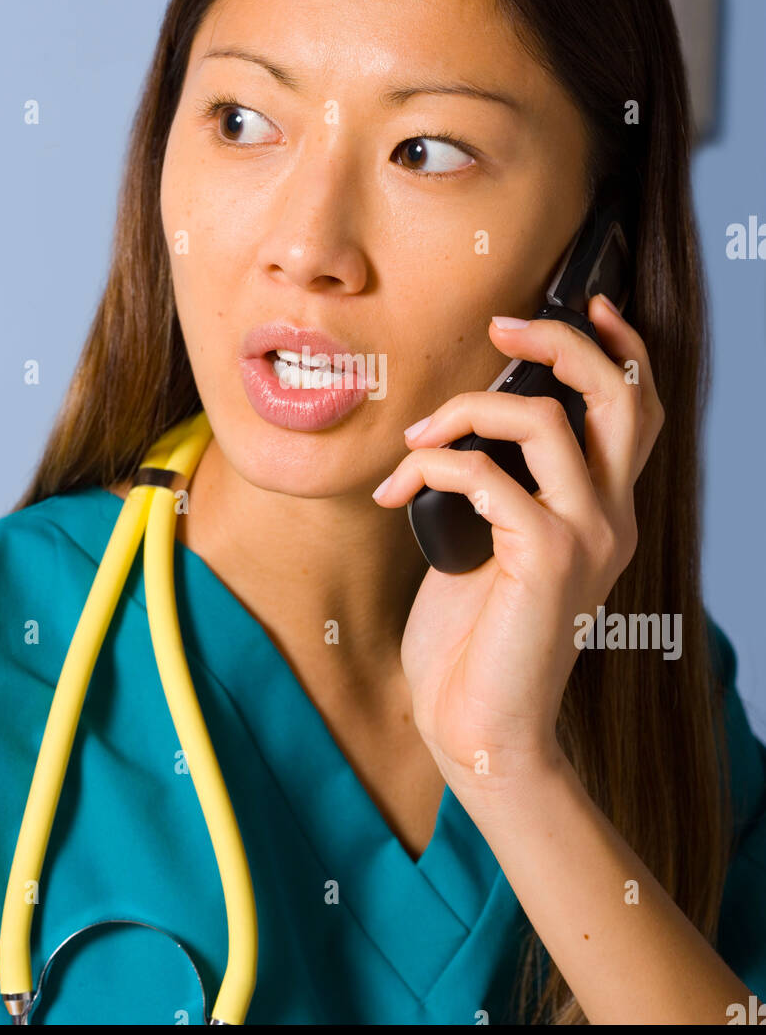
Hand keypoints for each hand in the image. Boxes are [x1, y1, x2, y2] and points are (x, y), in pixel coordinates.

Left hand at [372, 294, 664, 810]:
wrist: (477, 729)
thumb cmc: (472, 640)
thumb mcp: (489, 544)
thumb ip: (499, 487)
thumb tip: (463, 423)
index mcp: (605, 512)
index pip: (637, 411)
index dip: (621, 349)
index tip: (586, 305)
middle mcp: (612, 520)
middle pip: (618, 396)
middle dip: (561, 342)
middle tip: (503, 327)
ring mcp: (586, 540)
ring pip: (541, 422)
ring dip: (464, 410)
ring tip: (416, 438)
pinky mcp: (547, 562)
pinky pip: (487, 476)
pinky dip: (434, 465)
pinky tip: (399, 492)